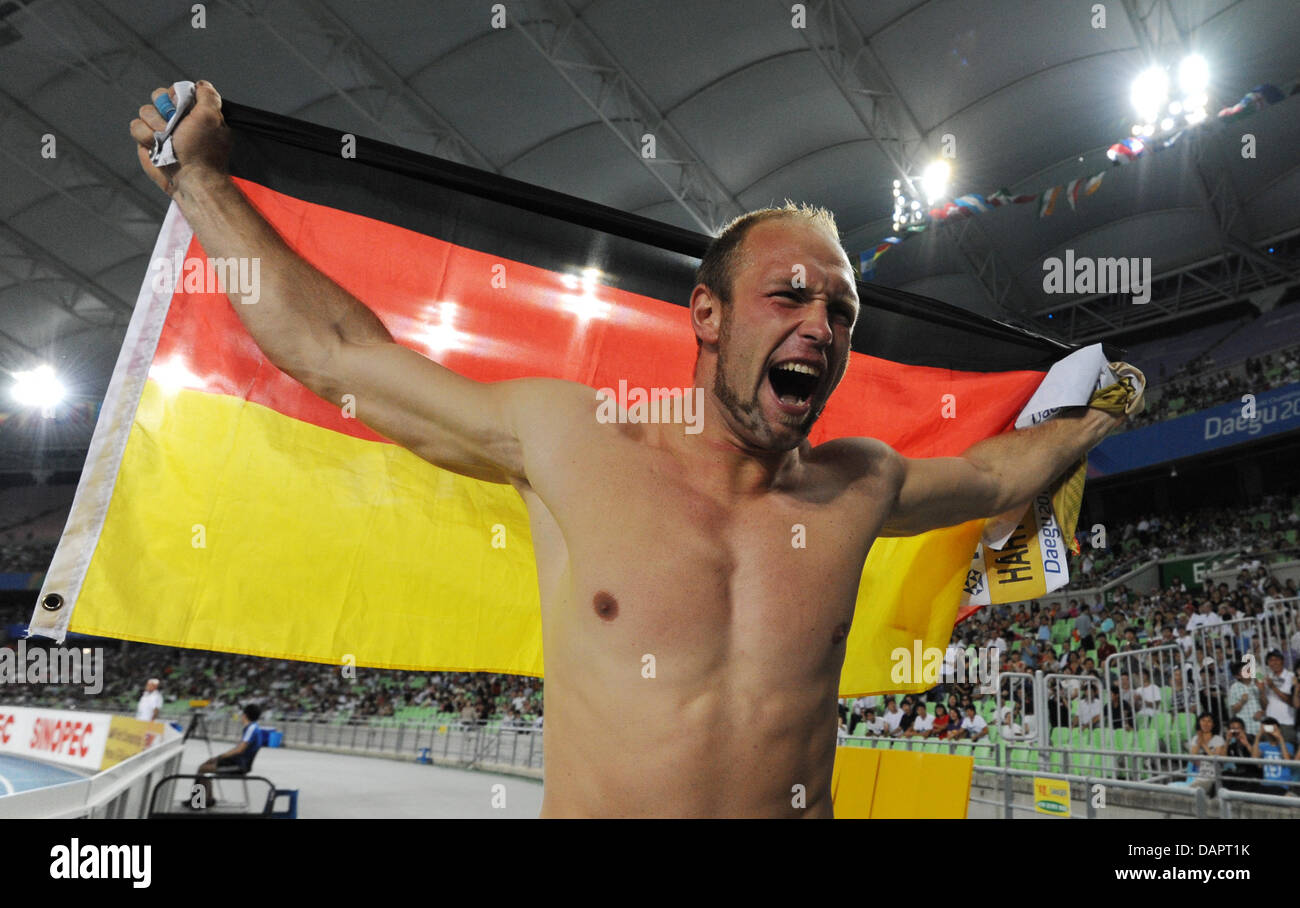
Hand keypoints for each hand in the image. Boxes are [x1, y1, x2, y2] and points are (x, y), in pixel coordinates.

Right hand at [129, 81, 230, 195]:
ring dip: (156, 126)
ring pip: (145, 111)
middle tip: (175, 126)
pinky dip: (146, 137)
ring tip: (169, 142)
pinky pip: (136, 126)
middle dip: (164, 110)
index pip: (177, 90)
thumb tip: (200, 84)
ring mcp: (161, 129)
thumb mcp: (212, 118)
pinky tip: (158, 148)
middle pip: (158, 96)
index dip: (176, 96)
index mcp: (194, 112)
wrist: (189, 180)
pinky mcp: (147, 141)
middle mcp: (177, 118)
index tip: (181, 107)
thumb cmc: (202, 151)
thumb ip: (208, 96)